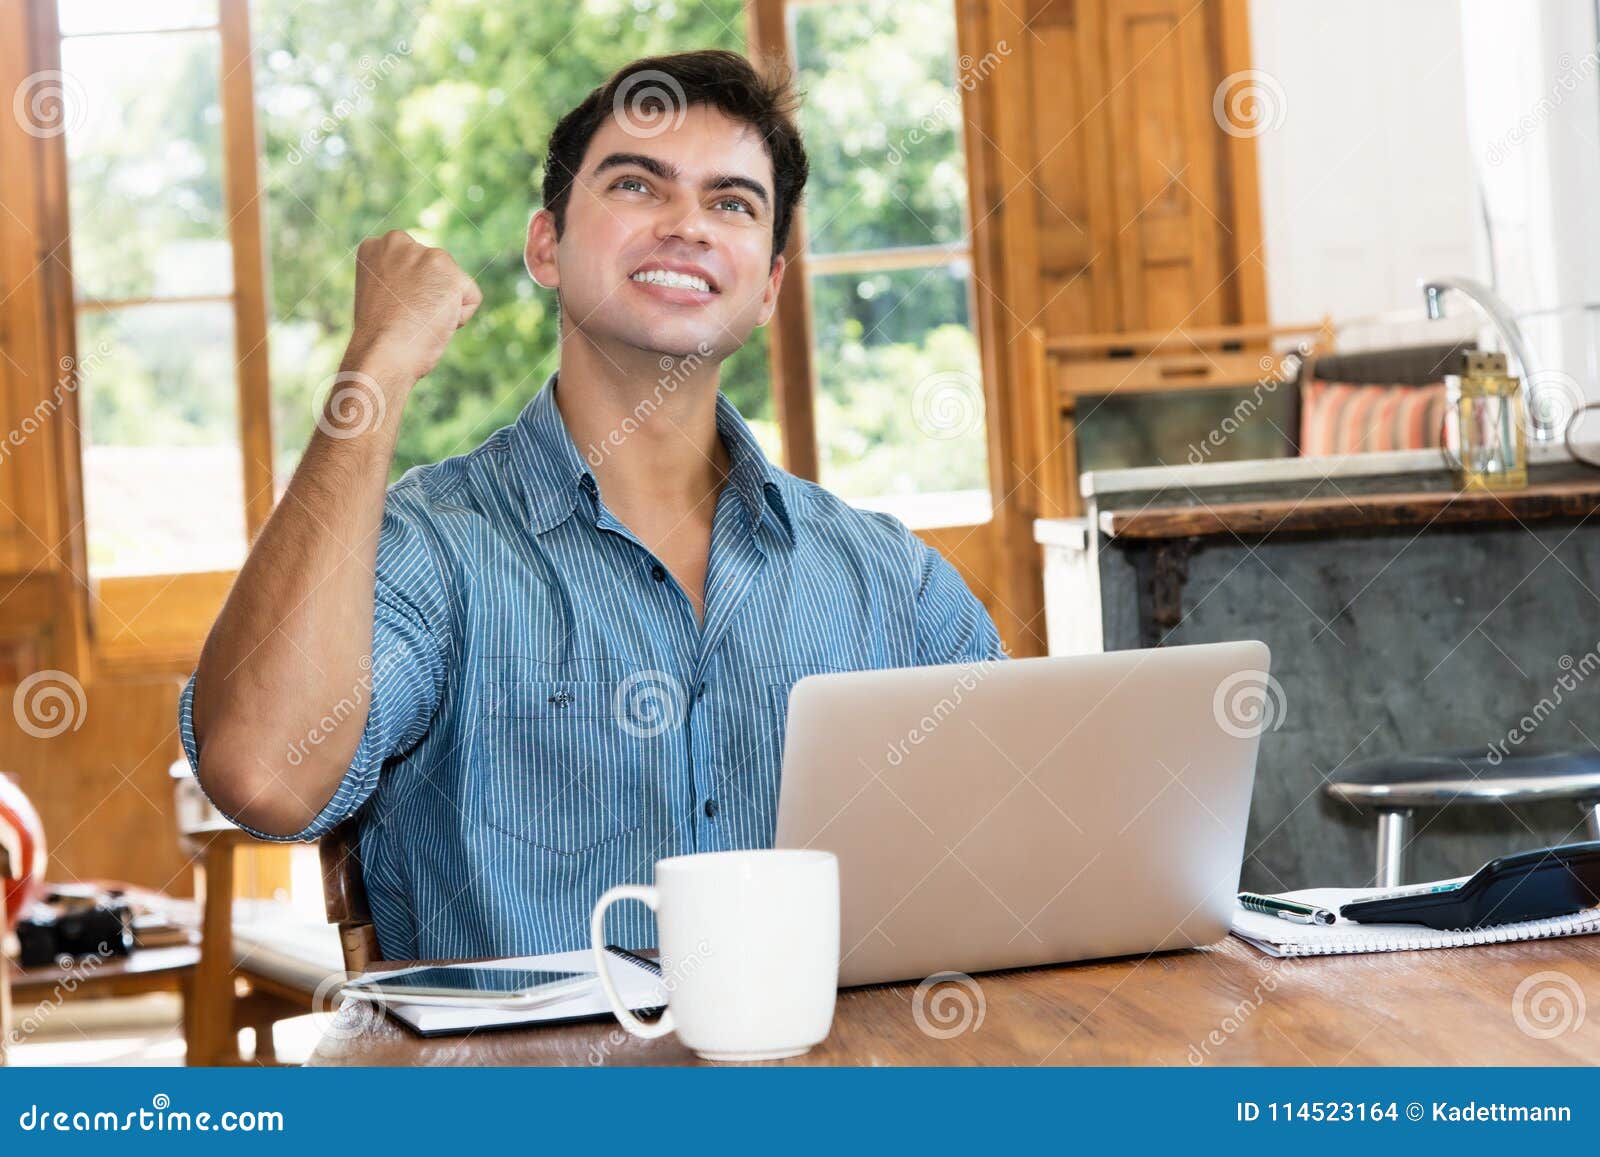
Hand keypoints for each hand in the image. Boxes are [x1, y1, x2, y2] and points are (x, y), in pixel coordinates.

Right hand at [345, 230, 482, 385]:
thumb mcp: (382, 294)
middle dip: (428, 296)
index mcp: (377, 246)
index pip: (413, 266)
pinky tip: (435, 323)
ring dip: (443, 307)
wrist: (382, 354)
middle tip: (406, 316)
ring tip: (418, 320)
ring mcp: (427, 254)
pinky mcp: (451, 273)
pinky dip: (460, 318)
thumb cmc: (379, 337)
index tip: (391, 307)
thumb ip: (401, 278)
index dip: (407, 293)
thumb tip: (426, 283)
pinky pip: (471, 298)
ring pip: (453, 284)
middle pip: (436, 271)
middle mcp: (399, 242)